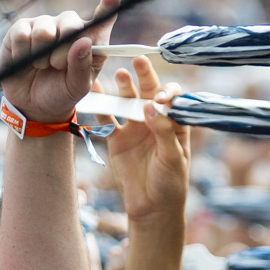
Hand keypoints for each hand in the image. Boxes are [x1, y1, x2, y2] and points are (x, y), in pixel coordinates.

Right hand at [0, 0, 118, 126]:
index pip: (102, 19)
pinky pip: (22, 35)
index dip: (107, 7)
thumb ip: (82, 68)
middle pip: (71, 24)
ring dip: (41, 56)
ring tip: (41, 65)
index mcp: (90, 40)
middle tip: (57, 67)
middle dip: (63, 51)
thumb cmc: (61, 93)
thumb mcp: (76, 87)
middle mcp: (69, 27)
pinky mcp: (22, 27)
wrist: (32, 103)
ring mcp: (46, 24)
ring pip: (44, 31)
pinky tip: (24, 59)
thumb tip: (84, 41)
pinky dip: (23, 53)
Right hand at [108, 58, 187, 221]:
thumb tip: (150, 105)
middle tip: (138, 61)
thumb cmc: (170, 184)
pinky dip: (101, 104)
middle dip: (145, 76)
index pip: (173, 99)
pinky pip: (108, 117)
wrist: (151, 208)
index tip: (159, 98)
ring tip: (120, 74)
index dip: (167, 93)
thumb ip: (163, 132)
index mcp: (174, 125)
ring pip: (128, 101)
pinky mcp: (117, 139)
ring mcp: (135, 129)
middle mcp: (155, 122)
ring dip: (124, 87)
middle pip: (150, 92)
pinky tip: (95, 88)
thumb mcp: (173, 158)